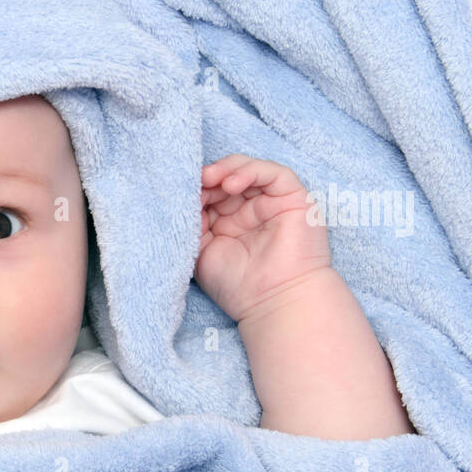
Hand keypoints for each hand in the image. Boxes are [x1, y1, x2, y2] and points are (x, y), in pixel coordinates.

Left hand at [194, 153, 331, 322]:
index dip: (195, 189)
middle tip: (191, 184)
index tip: (178, 194)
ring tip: (209, 178)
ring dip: (226, 169)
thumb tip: (184, 198)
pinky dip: (251, 171)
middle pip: (227, 177)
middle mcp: (250, 209)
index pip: (210, 192)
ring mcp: (272, 202)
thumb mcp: (200, 251)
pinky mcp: (294, 198)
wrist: (273, 302)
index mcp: (228, 221)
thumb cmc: (237, 286)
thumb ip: (192, 224)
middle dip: (207, 178)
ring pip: (248, 170)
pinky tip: (231, 184)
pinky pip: (274, 173)